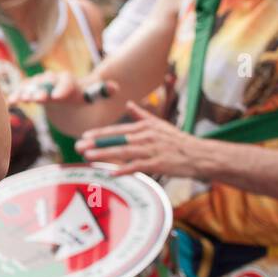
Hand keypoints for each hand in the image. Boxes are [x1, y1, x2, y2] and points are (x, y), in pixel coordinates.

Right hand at [8, 71, 118, 106]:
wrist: (67, 94)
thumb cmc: (81, 96)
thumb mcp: (94, 94)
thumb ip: (104, 91)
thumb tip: (114, 87)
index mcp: (69, 81)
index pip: (66, 82)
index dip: (61, 88)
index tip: (56, 96)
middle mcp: (52, 80)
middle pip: (46, 83)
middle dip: (40, 90)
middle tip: (37, 98)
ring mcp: (40, 84)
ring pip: (31, 86)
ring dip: (25, 92)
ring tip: (20, 99)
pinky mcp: (30, 91)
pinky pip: (22, 92)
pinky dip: (16, 96)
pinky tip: (10, 102)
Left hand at [74, 102, 201, 177]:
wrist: (199, 154)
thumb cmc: (178, 140)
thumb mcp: (159, 124)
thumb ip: (141, 115)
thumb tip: (129, 104)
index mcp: (145, 127)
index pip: (117, 130)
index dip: (100, 133)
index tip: (85, 135)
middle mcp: (146, 137)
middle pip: (116, 140)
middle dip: (96, 143)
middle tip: (78, 146)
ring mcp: (152, 150)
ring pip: (123, 152)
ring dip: (104, 154)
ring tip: (88, 156)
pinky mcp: (158, 164)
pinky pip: (138, 167)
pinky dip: (124, 169)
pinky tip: (111, 172)